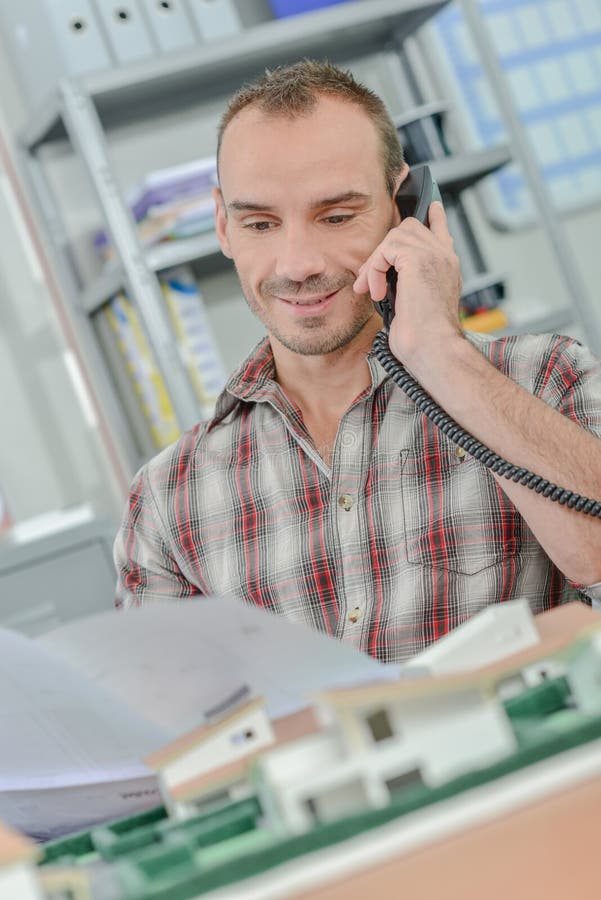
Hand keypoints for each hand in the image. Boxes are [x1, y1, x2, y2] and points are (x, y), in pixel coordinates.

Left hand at [353, 202, 462, 370]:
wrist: (433, 347)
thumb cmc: (424, 337)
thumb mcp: (414, 303)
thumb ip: (407, 283)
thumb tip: (385, 278)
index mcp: (447, 266)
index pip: (441, 230)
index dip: (434, 217)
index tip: (433, 207)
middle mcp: (444, 256)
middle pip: (408, 228)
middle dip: (383, 251)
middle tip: (369, 280)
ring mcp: (434, 254)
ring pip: (394, 237)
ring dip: (375, 263)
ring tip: (371, 289)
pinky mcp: (418, 259)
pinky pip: (386, 250)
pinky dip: (374, 270)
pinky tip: (377, 292)